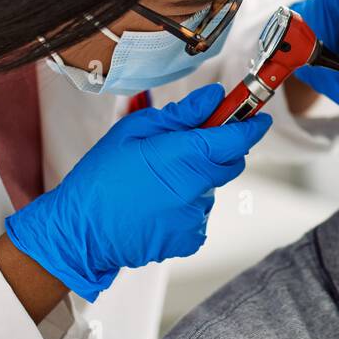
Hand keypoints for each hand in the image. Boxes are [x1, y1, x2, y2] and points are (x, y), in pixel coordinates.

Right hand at [4, 84, 271, 300]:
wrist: (80, 232)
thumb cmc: (100, 179)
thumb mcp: (134, 132)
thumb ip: (180, 115)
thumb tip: (213, 99)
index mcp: (183, 157)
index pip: (236, 139)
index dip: (252, 126)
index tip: (258, 118)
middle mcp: (196, 188)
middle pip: (228, 164)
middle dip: (216, 152)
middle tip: (182, 149)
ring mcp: (195, 216)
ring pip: (209, 189)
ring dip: (193, 182)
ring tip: (154, 185)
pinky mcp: (190, 238)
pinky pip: (198, 213)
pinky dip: (183, 207)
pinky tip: (155, 206)